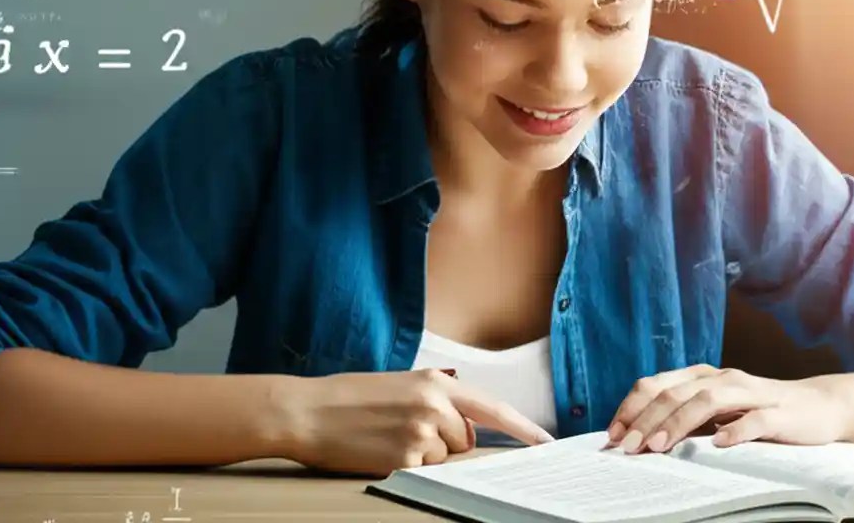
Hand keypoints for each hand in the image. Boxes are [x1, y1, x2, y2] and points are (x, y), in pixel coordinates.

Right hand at [276, 368, 553, 474]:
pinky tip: (379, 451)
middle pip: (466, 440)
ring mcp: (422, 432)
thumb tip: (466, 429)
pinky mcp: (406, 458)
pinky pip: (423, 472)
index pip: (493, 408)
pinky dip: (404, 468)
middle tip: (402, 430)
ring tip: (386, 438)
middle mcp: (436, 404)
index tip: (546, 443)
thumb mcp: (401, 386)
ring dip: (422, 455)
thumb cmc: (350, 398)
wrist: (307, 411)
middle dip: (444, 442)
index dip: (524, 428)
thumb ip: (438, 400)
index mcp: (437, 382)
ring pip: (444, 459)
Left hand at [605, 364, 849, 453]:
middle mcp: (722, 379)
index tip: (612, 436)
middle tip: (627, 447)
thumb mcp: (716, 412)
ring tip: (658, 446)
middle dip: (646, 420)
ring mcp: (750, 394)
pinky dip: (735, 431)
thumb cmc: (758, 412)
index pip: (656, 385)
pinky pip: (753, 420)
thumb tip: (638, 439)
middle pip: (675, 392)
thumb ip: (684, 419)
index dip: (631, 408)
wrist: (819, 407)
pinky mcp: (778, 414)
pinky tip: (719, 445)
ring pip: (706, 401)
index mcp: (702, 376)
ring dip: (678, 423)